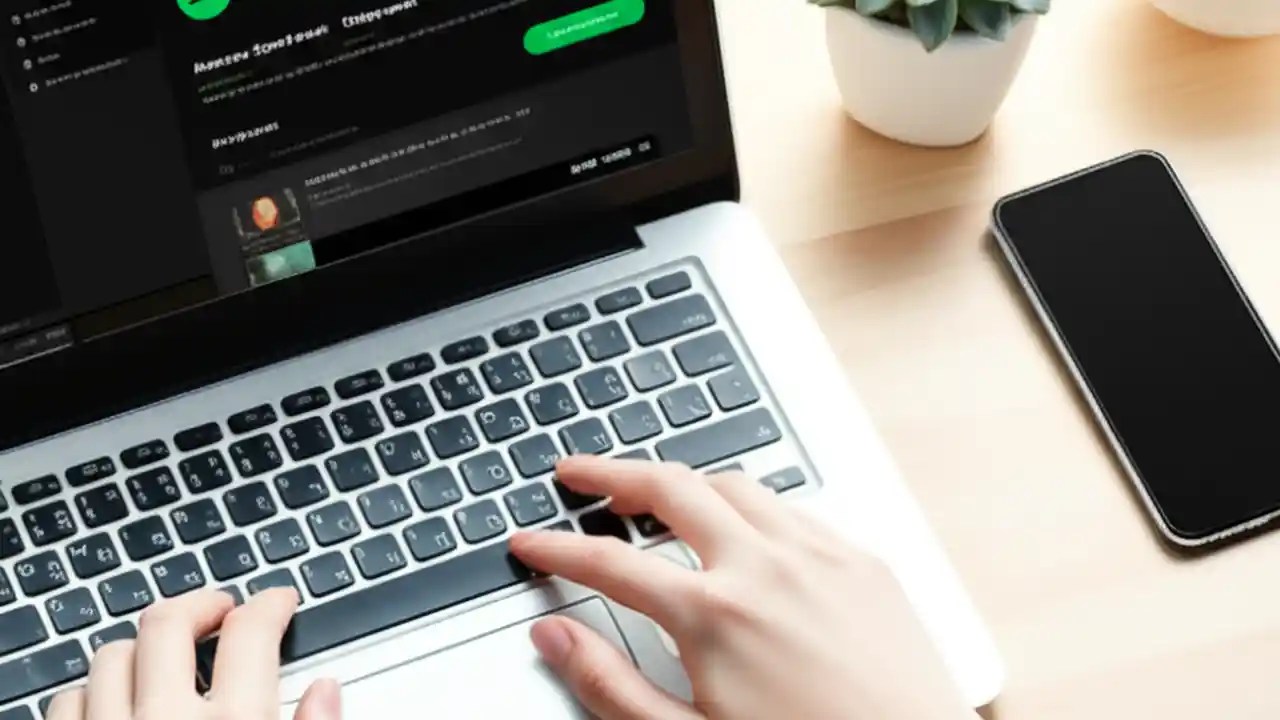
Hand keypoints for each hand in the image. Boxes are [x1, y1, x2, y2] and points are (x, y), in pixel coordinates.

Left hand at [46, 588, 340, 719]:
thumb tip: (325, 692)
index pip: (250, 633)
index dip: (270, 604)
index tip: (278, 601)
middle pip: (170, 623)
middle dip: (200, 604)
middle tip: (221, 610)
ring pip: (111, 656)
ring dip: (142, 647)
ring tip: (167, 656)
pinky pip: (66, 703)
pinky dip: (92, 693)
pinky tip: (118, 700)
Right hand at [510, 457, 975, 719]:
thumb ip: (610, 684)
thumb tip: (553, 635)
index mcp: (713, 614)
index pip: (608, 561)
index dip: (556, 546)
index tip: (529, 540)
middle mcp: (765, 566)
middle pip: (669, 488)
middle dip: (613, 473)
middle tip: (578, 473)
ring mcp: (820, 556)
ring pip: (734, 485)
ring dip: (683, 480)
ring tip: (652, 492)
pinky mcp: (864, 562)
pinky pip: (793, 509)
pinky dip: (750, 504)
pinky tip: (740, 525)